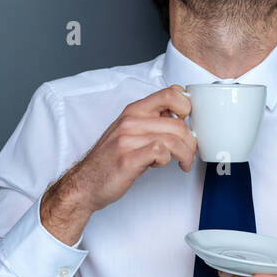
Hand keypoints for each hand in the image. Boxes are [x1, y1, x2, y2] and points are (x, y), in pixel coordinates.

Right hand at [42, 86, 195, 242]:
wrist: (84, 183)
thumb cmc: (109, 158)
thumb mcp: (129, 131)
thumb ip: (151, 121)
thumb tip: (180, 115)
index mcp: (133, 111)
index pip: (169, 93)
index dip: (187, 105)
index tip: (189, 121)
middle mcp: (130, 121)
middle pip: (178, 122)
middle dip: (191, 141)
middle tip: (190, 152)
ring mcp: (128, 139)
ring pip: (173, 138)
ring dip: (185, 153)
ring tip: (184, 162)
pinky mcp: (128, 159)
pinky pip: (160, 152)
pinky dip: (167, 160)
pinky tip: (162, 165)